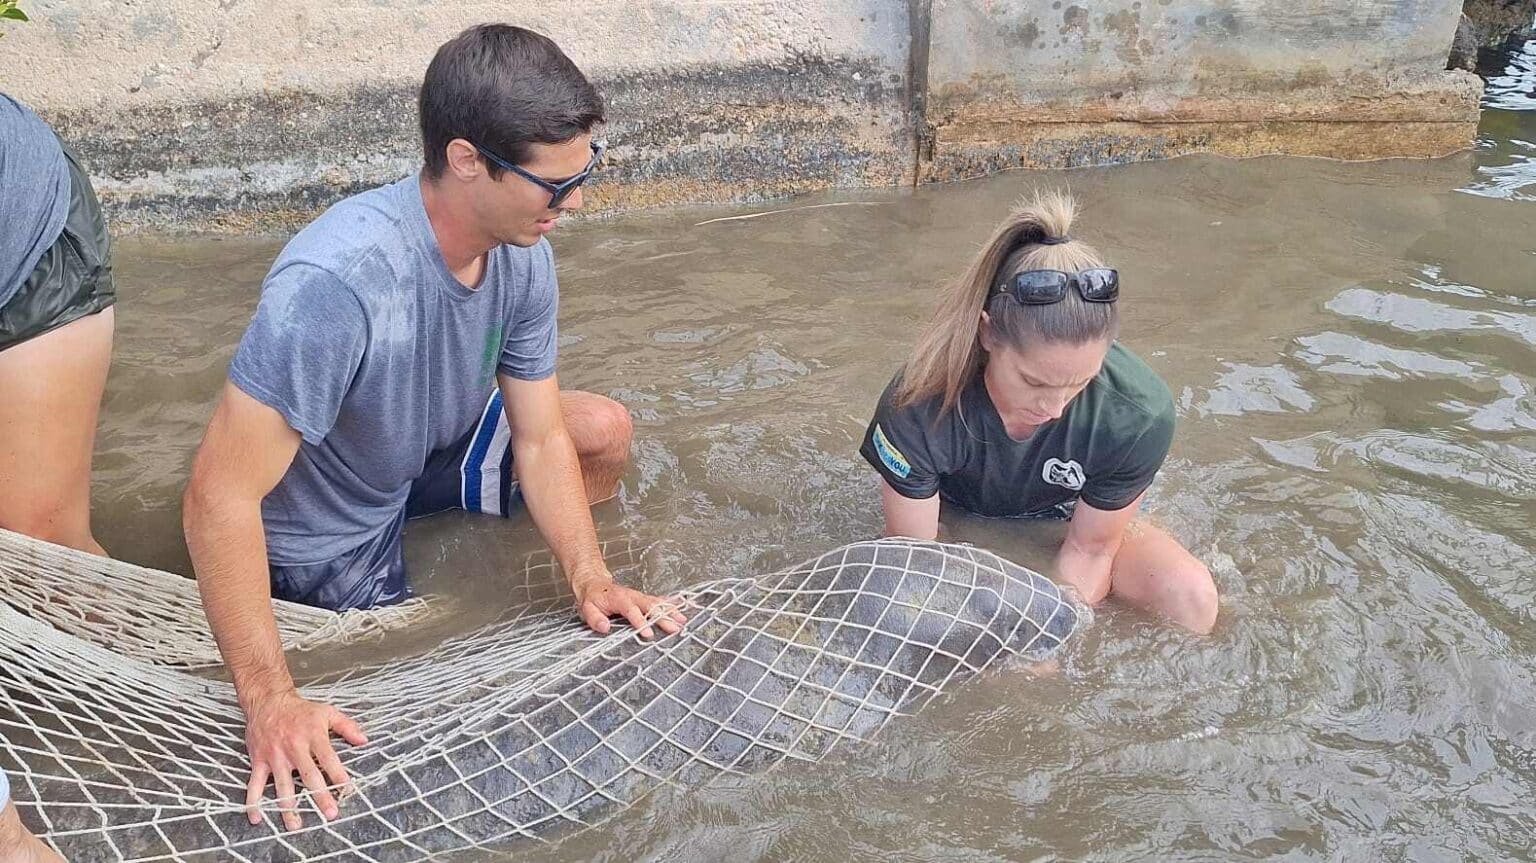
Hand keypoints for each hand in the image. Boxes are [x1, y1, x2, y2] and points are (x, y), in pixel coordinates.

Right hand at [242, 688, 367, 829]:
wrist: (268, 701)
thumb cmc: (300, 710)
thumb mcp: (327, 712)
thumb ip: (347, 726)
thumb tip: (364, 741)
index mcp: (313, 736)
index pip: (328, 759)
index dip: (338, 775)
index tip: (347, 790)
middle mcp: (294, 748)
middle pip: (309, 776)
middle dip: (320, 796)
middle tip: (330, 814)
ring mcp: (275, 756)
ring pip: (282, 786)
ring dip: (288, 807)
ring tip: (296, 826)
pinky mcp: (259, 761)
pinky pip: (254, 784)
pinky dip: (254, 802)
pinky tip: (257, 818)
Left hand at [572, 571, 686, 639]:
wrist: (595, 583)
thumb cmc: (592, 597)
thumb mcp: (587, 608)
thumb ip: (595, 618)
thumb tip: (604, 627)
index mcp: (619, 599)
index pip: (632, 611)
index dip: (641, 622)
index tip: (648, 633)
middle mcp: (633, 596)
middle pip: (650, 607)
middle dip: (663, 618)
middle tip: (674, 628)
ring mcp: (640, 596)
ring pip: (658, 603)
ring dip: (671, 611)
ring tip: (682, 620)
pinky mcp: (643, 598)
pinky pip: (659, 600)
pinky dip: (670, 604)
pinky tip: (680, 608)